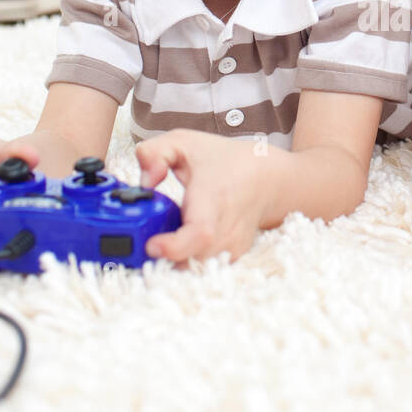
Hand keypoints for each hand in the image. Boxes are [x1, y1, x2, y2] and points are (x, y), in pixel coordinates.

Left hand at [133, 129, 270, 262]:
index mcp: (214, 197)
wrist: (266, 179)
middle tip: (147, 239)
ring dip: (172, 261)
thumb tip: (144, 181)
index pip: (201, 233)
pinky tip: (178, 243)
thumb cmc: (223, 161)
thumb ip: (154, 153)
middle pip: (193, 259)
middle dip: (162, 257)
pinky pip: (203, 269)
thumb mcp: (183, 142)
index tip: (152, 244)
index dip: (174, 246)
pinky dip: (186, 262)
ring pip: (196, 269)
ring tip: (162, 238)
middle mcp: (227, 226)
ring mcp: (232, 245)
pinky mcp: (232, 256)